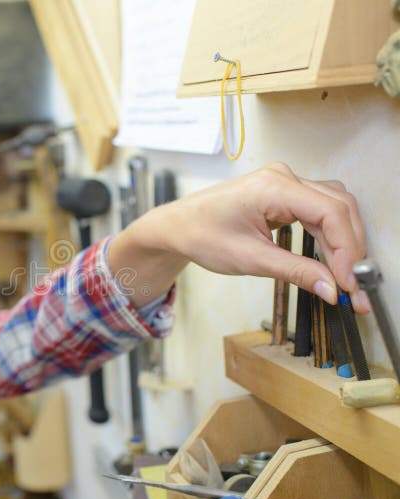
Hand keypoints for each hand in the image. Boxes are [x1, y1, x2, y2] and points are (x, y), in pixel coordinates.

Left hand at [108, 163, 368, 312]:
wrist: (177, 226)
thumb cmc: (201, 234)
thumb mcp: (249, 259)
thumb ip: (295, 272)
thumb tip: (331, 288)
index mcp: (273, 187)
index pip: (330, 213)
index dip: (347, 250)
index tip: (349, 284)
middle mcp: (283, 177)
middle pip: (339, 208)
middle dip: (351, 248)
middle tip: (354, 287)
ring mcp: (284, 182)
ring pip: (334, 207)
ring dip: (345, 241)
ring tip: (345, 277)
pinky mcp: (283, 193)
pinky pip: (319, 209)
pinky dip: (329, 234)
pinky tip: (331, 259)